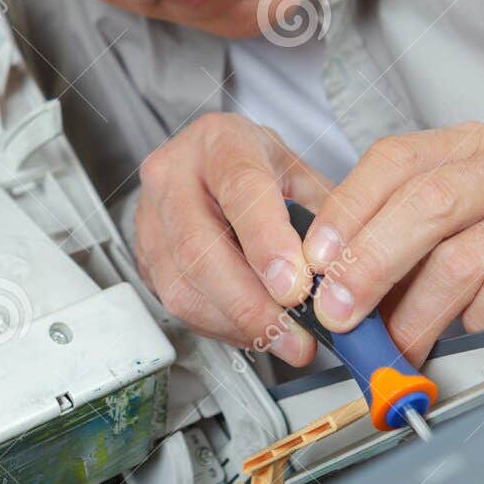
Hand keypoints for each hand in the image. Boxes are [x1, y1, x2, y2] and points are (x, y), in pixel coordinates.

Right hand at [134, 113, 331, 365]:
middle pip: (199, 249)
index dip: (266, 242)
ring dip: (237, 324)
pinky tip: (254, 331)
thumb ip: (326, 219)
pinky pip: (175, 304)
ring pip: (182, 285)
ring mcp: (150, 217)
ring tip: (283, 340)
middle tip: (295, 335)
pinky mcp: (143, 256)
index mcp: (220, 142)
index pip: (240, 189)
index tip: (295, 287)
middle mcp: (173, 175)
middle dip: (251, 304)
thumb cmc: (261, 170)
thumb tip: (340, 277)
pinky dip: (221, 327)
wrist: (215, 166)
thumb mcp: (303, 176)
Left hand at [302, 123, 483, 364]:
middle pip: (425, 203)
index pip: (394, 160)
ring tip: (394, 346)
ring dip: (414, 314)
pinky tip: (464, 334)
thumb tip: (322, 280)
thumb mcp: (446, 227)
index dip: (347, 209)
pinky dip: (473, 324)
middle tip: (339, 312)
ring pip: (460, 259)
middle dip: (370, 264)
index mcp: (467, 147)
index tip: (315, 259)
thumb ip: (390, 236)